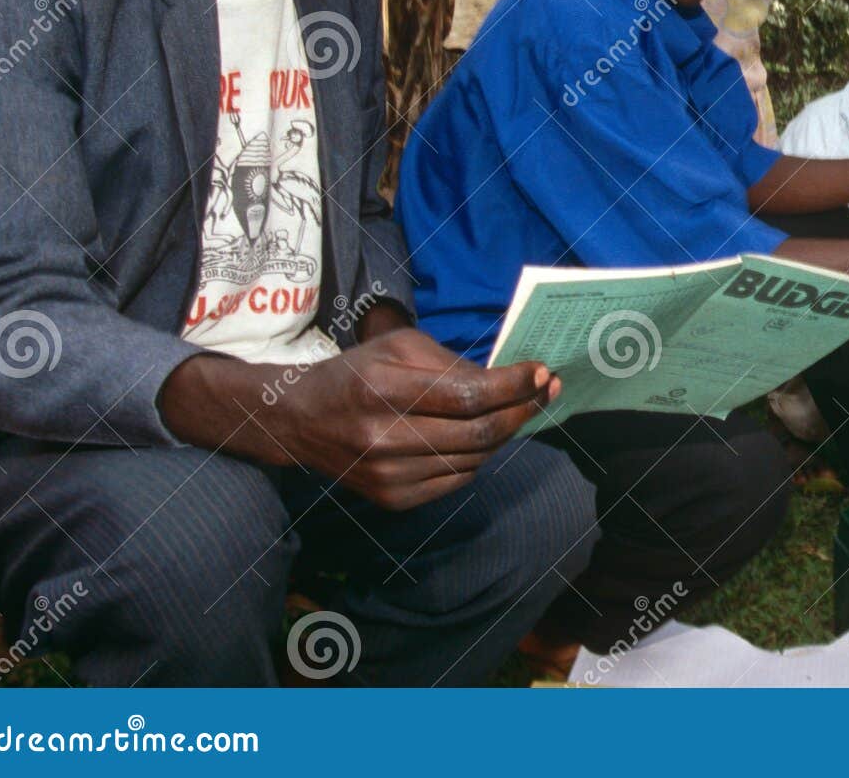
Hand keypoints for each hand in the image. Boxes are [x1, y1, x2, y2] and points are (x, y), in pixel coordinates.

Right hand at [163, 329, 557, 511]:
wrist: (300, 421)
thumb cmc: (358, 373)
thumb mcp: (398, 348)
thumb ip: (452, 363)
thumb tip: (508, 378)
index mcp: (385, 392)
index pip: (467, 396)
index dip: (513, 386)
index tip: (543, 372)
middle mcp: (385, 439)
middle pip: (479, 433)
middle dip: (522, 410)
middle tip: (547, 391)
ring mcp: (389, 476)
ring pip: (474, 458)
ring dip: (505, 433)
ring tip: (518, 409)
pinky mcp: (393, 500)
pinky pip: (458, 479)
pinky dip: (477, 456)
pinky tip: (480, 436)